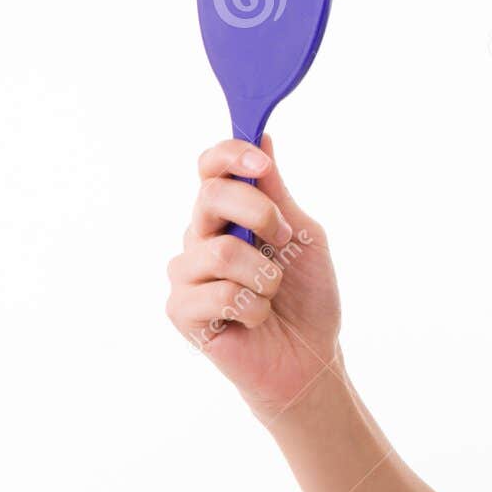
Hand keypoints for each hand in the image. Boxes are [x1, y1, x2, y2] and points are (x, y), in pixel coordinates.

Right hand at [165, 134, 342, 423]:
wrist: (310, 356)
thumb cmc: (307, 296)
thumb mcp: (302, 235)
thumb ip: (276, 192)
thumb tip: (262, 134)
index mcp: (227, 215)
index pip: (210, 168)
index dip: (229, 155)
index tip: (260, 161)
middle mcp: (199, 238)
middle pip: (209, 197)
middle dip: (259, 213)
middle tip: (284, 241)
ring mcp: (186, 275)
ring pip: (219, 251)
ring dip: (265, 275)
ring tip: (271, 294)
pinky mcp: (181, 311)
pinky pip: (214, 294)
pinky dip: (253, 308)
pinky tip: (255, 321)